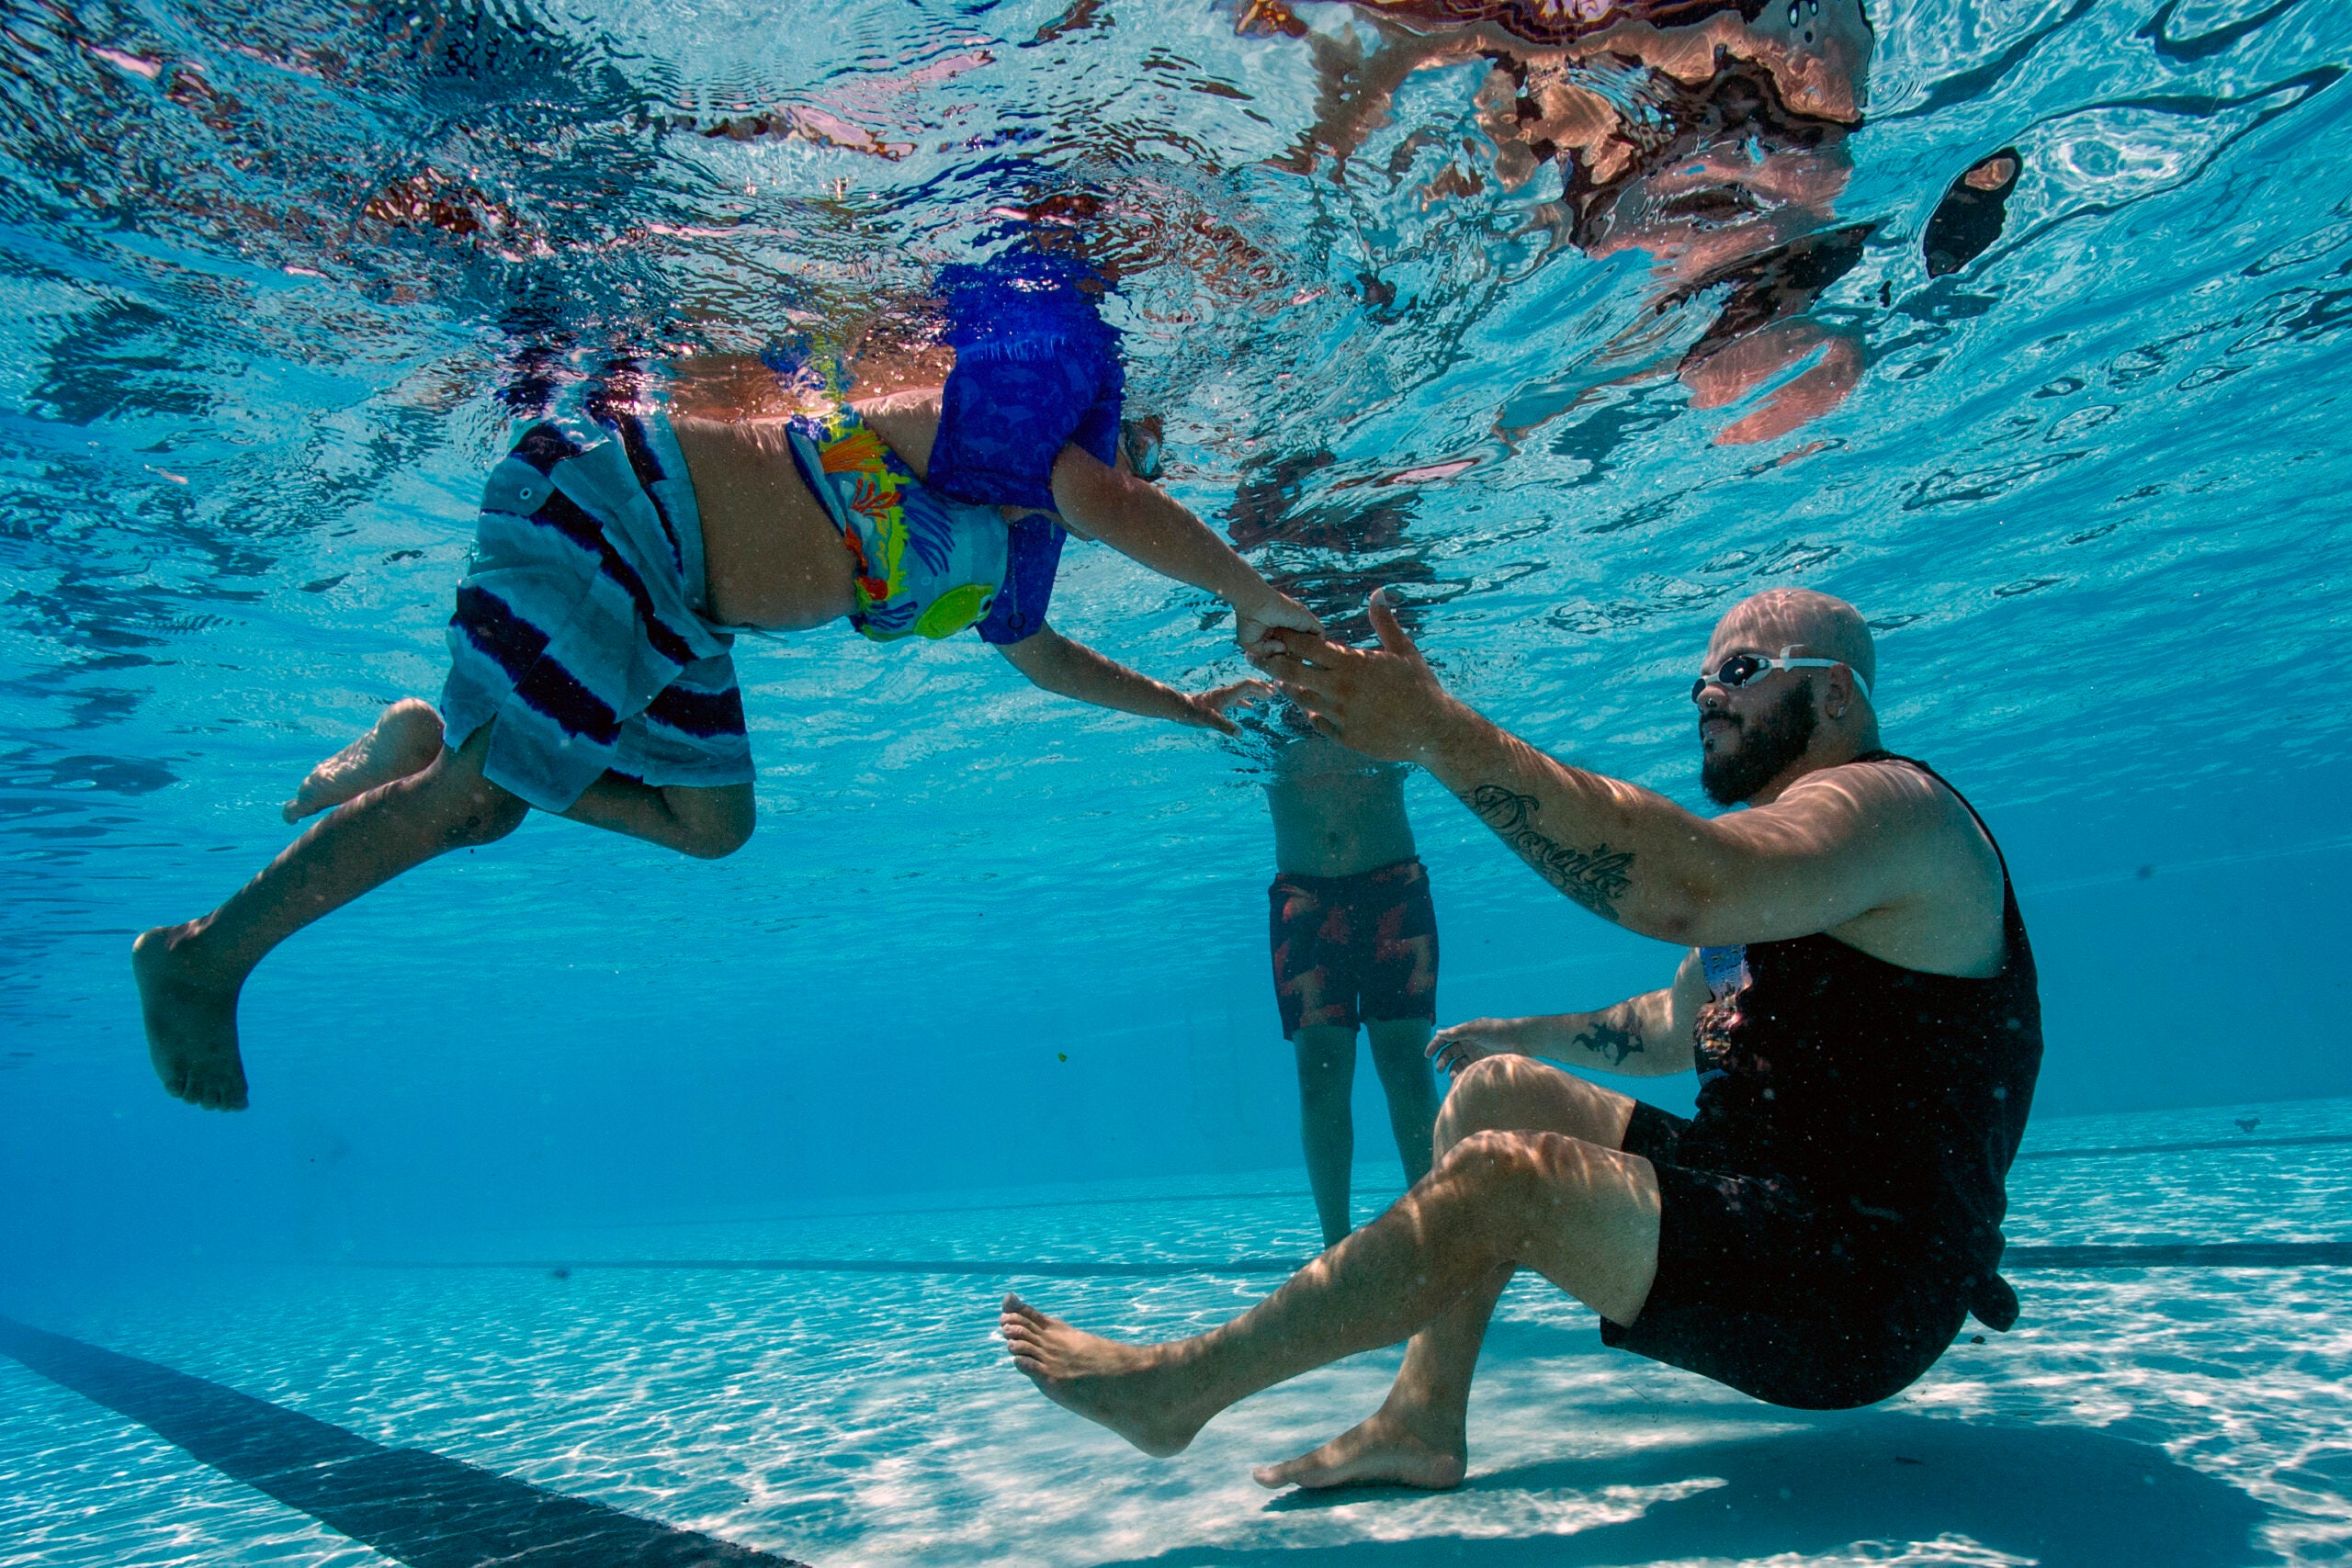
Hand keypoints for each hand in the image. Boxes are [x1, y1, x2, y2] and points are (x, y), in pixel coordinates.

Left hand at [1182, 678, 1272, 734]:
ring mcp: (1223, 697)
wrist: (1181, 708)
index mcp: (1228, 694)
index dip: (1261, 687)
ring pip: (1244, 691)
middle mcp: (1227, 693)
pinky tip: (1251, 708)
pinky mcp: (1219, 702)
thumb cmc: (1195, 713)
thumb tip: (1241, 734)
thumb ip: (1225, 726)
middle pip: (1248, 686)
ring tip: (1268, 697)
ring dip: (1256, 693)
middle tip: (1276, 692)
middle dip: (1262, 688)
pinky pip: (1237, 699)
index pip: (1248, 685)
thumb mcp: (1211, 721)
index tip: (1273, 692)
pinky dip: (1246, 701)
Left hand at [1249, 589, 1464, 763]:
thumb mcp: (1404, 650)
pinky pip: (1318, 723)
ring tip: (1281, 681)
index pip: (1308, 646)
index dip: (1288, 637)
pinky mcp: (1344, 737)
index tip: (1275, 631)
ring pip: (1300, 700)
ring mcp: (1340, 715)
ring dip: (1288, 688)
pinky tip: (1310, 706)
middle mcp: (1340, 689)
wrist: (1432, 729)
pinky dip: (1312, 713)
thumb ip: (1384, 623)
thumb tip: (1377, 593)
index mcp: (1352, 663)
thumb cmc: (1420, 686)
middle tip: (1256, 655)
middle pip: (1292, 673)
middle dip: (1271, 662)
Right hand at [1426, 1018, 1528, 1074]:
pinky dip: (1461, 1076)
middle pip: (1448, 1053)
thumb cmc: (1499, 1031)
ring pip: (1456, 1064)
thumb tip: (1438, 1033)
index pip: (1444, 1039)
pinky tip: (1460, 1080)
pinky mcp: (1482, 1066)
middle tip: (1440, 1068)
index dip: (1434, 1046)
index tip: (1427, 1055)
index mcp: (1465, 1033)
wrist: (1521, 1040)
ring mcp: (1475, 1055)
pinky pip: (1467, 1072)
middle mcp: (1468, 1044)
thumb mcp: (1477, 1029)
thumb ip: (1458, 1032)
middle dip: (1442, 1060)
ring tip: (1452, 1076)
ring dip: (1451, 1070)